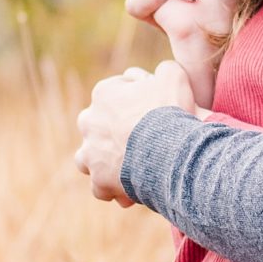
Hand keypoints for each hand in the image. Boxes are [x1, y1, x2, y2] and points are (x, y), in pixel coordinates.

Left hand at [74, 61, 197, 202]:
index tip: (153, 106)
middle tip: (138, 138)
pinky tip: (128, 190)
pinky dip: (112, 188)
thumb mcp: (173, 77)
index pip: (116, 91)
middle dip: (112, 129)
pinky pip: (100, 187)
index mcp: (104, 93)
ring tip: (125, 166)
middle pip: (97, 123)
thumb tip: (160, 74)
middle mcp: (90, 121)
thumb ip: (164, 71)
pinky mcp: (99, 180)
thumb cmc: (170, 111)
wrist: (169, 150)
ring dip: (103, 160)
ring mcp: (91, 153)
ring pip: (89, 156)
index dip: (137, 98)